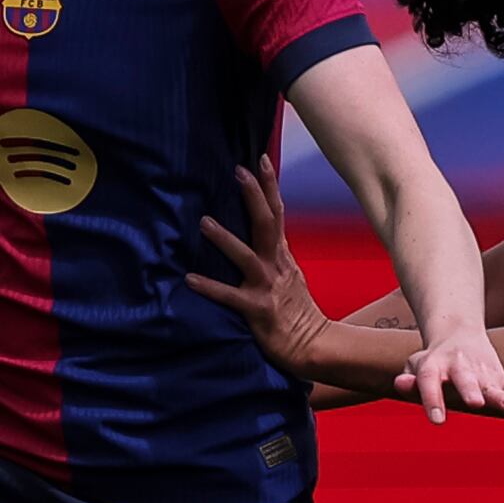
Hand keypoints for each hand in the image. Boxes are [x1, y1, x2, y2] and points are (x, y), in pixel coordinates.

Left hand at [185, 160, 332, 379]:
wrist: (313, 345)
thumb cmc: (295, 311)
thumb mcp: (289, 274)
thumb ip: (273, 251)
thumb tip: (260, 229)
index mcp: (282, 255)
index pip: (277, 212)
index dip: (269, 186)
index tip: (259, 158)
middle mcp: (276, 265)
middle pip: (266, 223)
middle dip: (253, 195)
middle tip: (238, 170)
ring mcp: (267, 287)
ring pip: (246, 256)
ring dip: (225, 239)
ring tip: (204, 222)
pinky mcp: (258, 310)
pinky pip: (230, 297)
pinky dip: (210, 287)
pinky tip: (189, 279)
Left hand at [394, 322, 503, 423]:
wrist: (456, 333)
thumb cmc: (432, 360)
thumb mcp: (415, 366)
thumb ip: (408, 378)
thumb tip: (399, 384)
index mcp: (435, 365)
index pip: (430, 382)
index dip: (432, 399)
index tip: (438, 421)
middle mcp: (460, 367)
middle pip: (465, 380)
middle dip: (471, 391)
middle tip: (476, 404)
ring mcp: (481, 371)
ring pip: (493, 385)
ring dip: (501, 396)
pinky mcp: (499, 375)